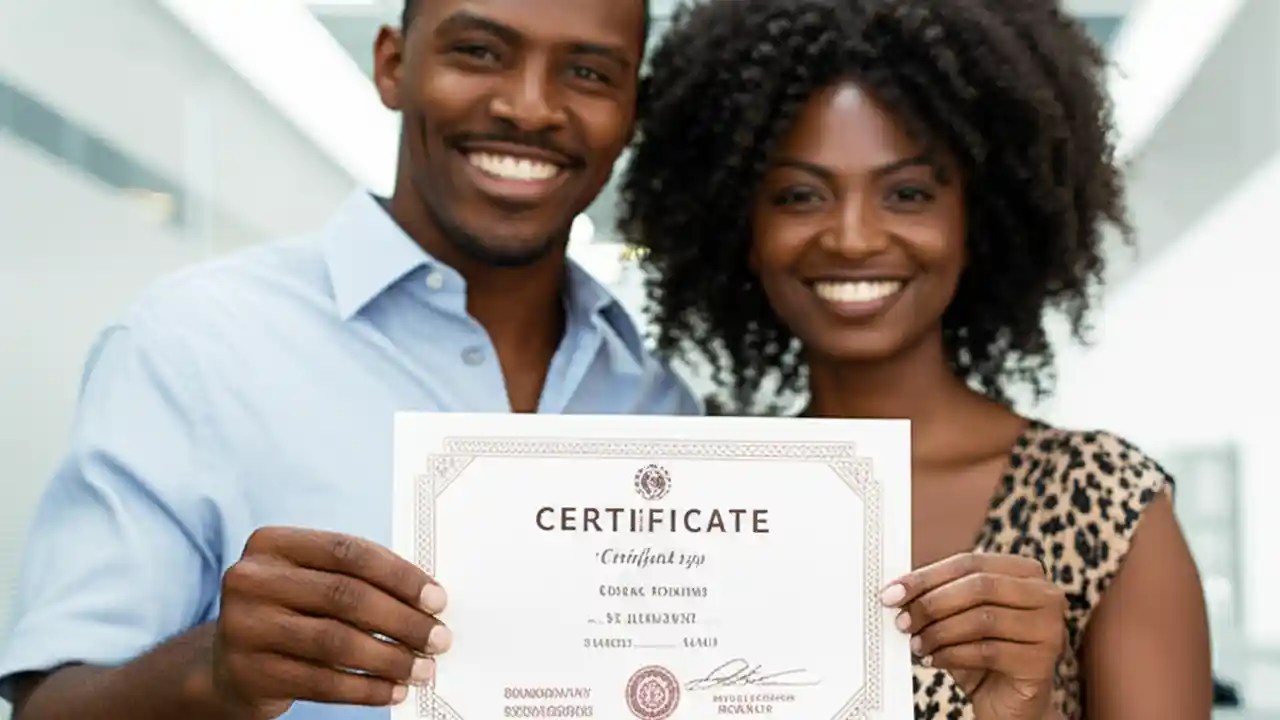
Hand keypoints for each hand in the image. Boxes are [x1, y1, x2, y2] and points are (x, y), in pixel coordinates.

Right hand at [210, 527, 449, 718]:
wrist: (228, 664)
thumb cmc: (291, 612)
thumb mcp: (312, 582)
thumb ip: (357, 579)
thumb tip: (427, 600)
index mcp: (271, 543)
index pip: (347, 551)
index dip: (399, 575)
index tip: (438, 598)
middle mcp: (251, 579)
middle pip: (345, 596)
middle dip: (402, 620)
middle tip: (439, 638)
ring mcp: (243, 626)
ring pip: (335, 641)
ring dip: (390, 658)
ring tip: (423, 668)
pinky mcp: (248, 672)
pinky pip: (321, 683)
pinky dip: (365, 688)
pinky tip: (393, 690)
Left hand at [880, 553, 1065, 719]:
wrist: (1008, 700)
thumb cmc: (982, 651)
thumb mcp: (959, 616)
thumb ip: (938, 596)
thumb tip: (897, 590)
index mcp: (1024, 571)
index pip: (969, 563)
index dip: (926, 577)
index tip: (892, 592)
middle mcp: (1045, 594)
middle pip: (978, 587)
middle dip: (932, 604)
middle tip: (902, 621)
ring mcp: (1050, 627)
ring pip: (982, 619)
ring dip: (939, 632)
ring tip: (917, 645)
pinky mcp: (1042, 661)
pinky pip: (988, 652)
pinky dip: (953, 655)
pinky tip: (934, 660)